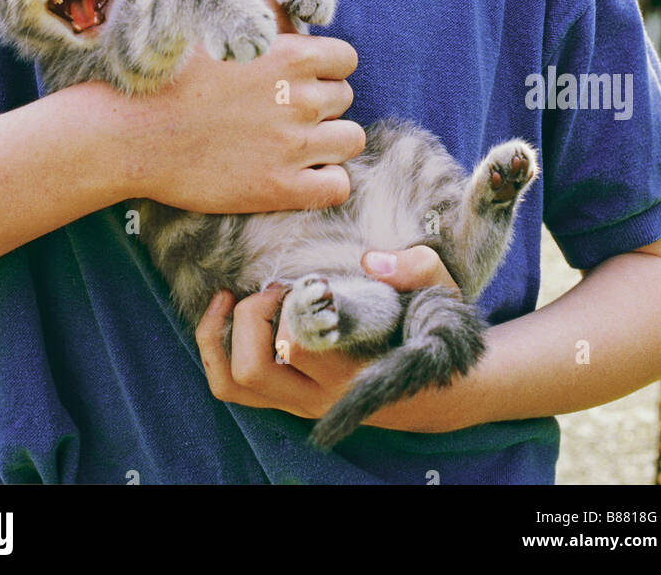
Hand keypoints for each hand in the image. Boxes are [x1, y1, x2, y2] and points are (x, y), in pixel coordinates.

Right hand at [93, 0, 363, 212]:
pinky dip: (326, 180)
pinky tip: (299, 175)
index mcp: (290, 56)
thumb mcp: (213, 27)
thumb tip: (284, 2)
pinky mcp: (279, 188)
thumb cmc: (168, 77)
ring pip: (351, 139)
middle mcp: (300, 99)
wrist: (132, 135)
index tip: (302, 78)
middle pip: (344, 97)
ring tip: (297, 144)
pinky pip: (337, 185)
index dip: (326, 68)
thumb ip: (259, 12)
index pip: (346, 59)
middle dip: (322, 103)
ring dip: (329, 141)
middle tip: (285, 112)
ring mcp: (293, 146)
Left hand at [195, 245, 462, 420]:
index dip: (290, 303)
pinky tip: (228, 311)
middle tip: (273, 287)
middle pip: (252, 368)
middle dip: (248, 316)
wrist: (443, 387)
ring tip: (229, 297)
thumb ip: (416, 268)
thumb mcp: (440, 291)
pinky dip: (217, 350)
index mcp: (354, 370)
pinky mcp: (287, 400)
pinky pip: (233, 386)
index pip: (299, 342)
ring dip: (218, 337)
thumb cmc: (434, 329)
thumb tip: (372, 259)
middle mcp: (320, 394)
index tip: (309, 278)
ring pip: (233, 383)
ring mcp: (299, 401)